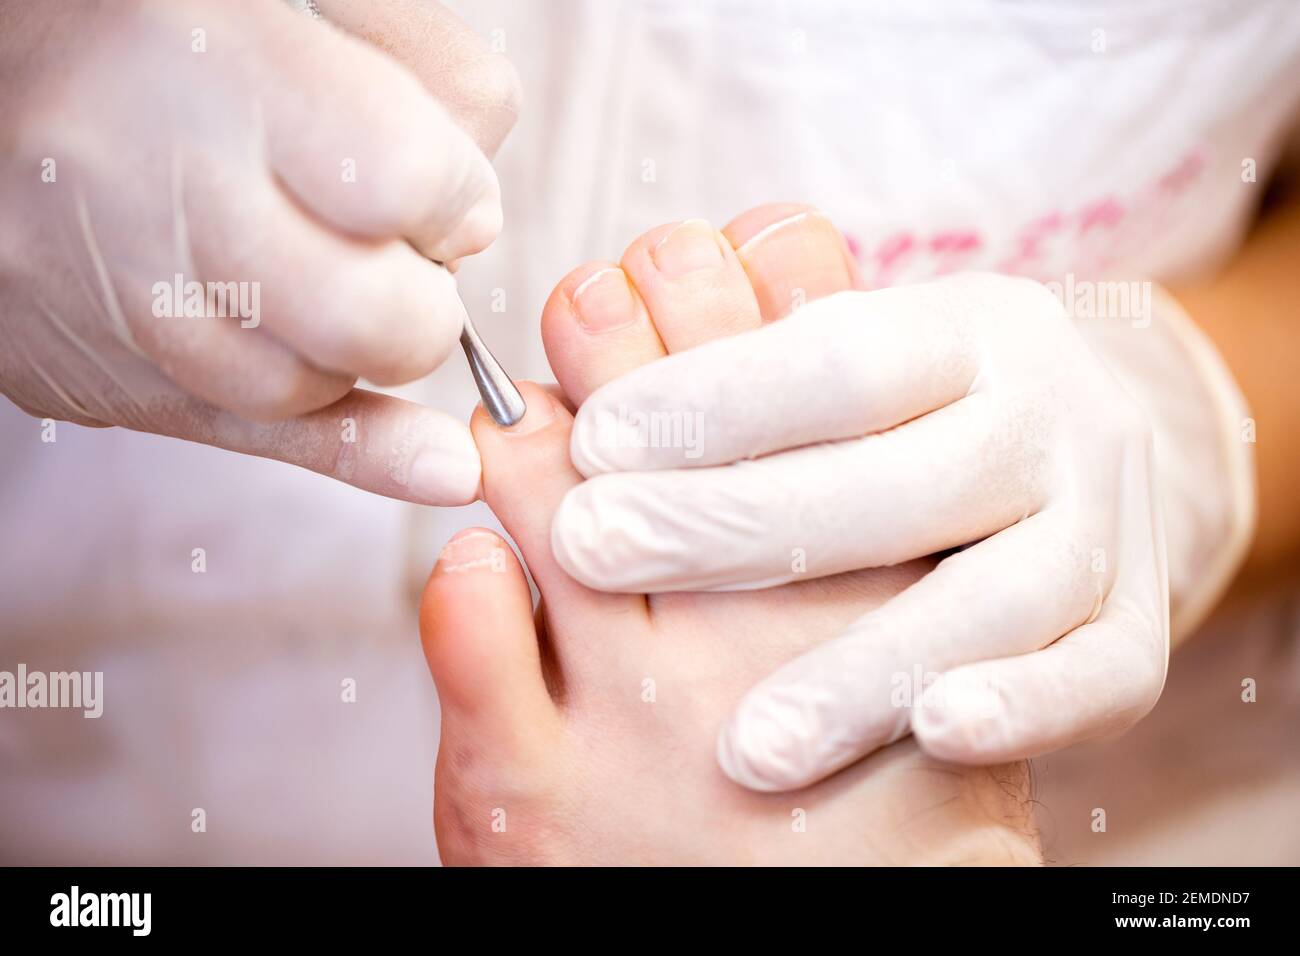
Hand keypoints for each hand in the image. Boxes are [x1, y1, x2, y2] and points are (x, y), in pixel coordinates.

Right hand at [0, 0, 518, 503]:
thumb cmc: (166, 29)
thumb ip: (429, 68)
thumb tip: (475, 213)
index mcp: (207, 62)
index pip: (406, 179)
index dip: (457, 195)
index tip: (442, 187)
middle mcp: (148, 188)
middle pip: (370, 316)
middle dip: (425, 303)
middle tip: (401, 257)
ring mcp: (115, 298)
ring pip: (313, 389)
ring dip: (365, 353)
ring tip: (331, 280)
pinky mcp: (93, 374)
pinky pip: (257, 439)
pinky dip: (361, 454)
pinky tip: (436, 467)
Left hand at [551, 272, 1169, 788]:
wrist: (1071, 453)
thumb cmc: (915, 414)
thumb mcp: (854, 358)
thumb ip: (748, 373)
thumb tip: (578, 376)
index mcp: (971, 331)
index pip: (839, 360)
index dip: (715, 400)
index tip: (591, 443)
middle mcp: (1052, 413)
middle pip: (897, 481)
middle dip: (735, 524)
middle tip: (593, 551)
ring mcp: (1107, 519)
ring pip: (995, 596)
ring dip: (865, 669)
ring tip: (745, 745)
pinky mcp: (1138, 620)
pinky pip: (1102, 672)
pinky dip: (1024, 707)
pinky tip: (936, 733)